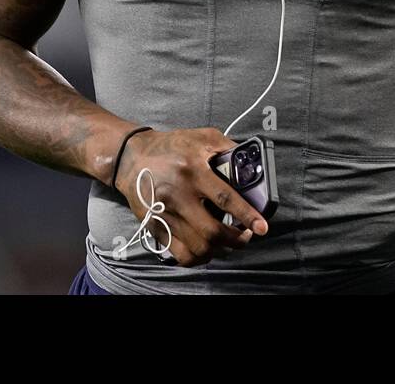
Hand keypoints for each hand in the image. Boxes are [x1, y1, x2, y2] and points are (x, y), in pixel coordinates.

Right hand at [117, 127, 269, 265]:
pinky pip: (180, 254)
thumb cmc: (171, 146)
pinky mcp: (156, 227)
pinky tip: (206, 248)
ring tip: (227, 242)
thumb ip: (227, 147)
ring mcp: (165, 214)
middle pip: (212, 231)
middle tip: (246, 236)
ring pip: (198, 247)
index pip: (225, 198)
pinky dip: (198, 258)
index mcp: (193, 170)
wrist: (132, 157)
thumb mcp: (202, 136)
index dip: (246, 215)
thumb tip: (251, 164)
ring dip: (219, 250)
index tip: (262, 227)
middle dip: (236, 239)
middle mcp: (179, 195)